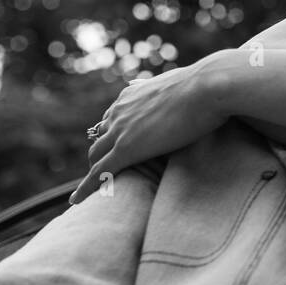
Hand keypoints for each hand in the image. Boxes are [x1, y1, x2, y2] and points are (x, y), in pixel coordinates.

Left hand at [70, 51, 231, 203]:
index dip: (114, 133)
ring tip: (93, 188)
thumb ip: (181, 87)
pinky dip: (86, 188)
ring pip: (96, 155)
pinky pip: (99, 173)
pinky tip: (77, 201)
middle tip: (105, 170)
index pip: (114, 117)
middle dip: (100, 153)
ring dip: (94, 171)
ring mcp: (121, 130)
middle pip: (100, 137)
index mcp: (132, 95)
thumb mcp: (188, 82)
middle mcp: (120, 110)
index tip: (117, 145)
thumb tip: (198, 84)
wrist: (208, 86)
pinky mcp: (127, 149)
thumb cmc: (208, 84)